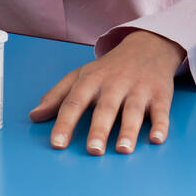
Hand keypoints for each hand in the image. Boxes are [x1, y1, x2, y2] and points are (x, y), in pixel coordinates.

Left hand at [28, 30, 186, 154]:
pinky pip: (161, 110)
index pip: (75, 101)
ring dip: (129, 129)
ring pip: (133, 110)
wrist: (148, 45)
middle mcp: (115, 84)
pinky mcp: (160, 94)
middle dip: (99, 128)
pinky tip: (157, 138)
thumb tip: (34, 116)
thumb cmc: (110, 68)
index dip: (65, 122)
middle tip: (93, 150)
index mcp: (92, 80)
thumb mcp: (81, 75)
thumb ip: (58, 96)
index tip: (57, 144)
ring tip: (123, 149)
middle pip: (106, 107)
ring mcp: (139, 88)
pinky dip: (160, 124)